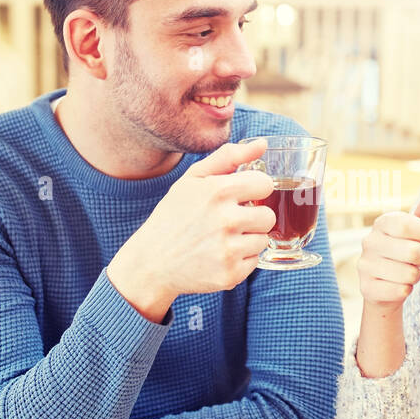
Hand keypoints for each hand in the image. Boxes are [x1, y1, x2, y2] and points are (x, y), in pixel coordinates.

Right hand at [107, 139, 276, 320]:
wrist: (151, 262)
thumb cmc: (174, 215)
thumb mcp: (193, 179)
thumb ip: (229, 157)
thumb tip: (262, 143)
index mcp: (217, 191)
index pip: (265, 185)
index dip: (254, 190)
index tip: (241, 196)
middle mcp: (225, 220)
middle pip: (268, 216)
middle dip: (253, 217)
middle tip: (230, 221)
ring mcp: (227, 250)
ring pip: (263, 240)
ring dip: (248, 239)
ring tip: (222, 239)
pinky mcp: (230, 275)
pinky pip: (254, 262)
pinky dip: (241, 260)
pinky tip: (219, 255)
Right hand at [358, 192, 419, 310]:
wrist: (383, 285)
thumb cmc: (403, 252)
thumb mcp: (416, 231)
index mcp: (382, 223)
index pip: (407, 225)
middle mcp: (369, 242)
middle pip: (412, 252)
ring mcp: (365, 265)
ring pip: (408, 274)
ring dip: (415, 275)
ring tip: (409, 270)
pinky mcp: (367, 288)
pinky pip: (400, 291)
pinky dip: (406, 289)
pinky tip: (400, 284)